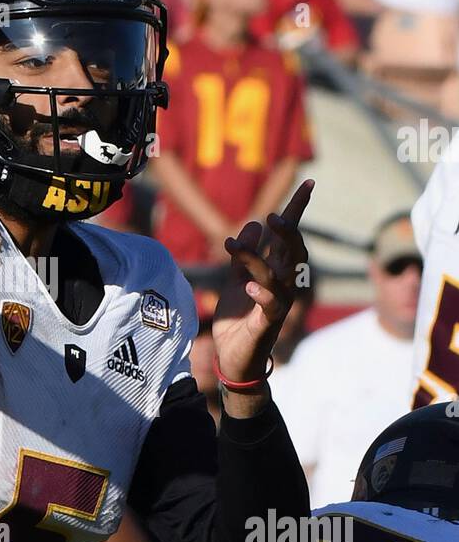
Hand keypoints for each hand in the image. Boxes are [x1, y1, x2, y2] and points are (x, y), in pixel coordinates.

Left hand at [212, 179, 312, 386]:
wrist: (234, 358)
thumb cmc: (238, 319)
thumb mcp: (236, 280)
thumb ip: (244, 255)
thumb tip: (252, 224)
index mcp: (276, 271)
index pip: (290, 236)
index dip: (298, 210)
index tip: (309, 183)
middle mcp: (283, 285)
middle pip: (293, 252)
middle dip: (287, 233)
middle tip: (274, 216)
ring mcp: (278, 304)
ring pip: (277, 276)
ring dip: (257, 259)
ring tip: (235, 245)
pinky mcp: (267, 324)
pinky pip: (269, 306)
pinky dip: (261, 295)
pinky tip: (250, 287)